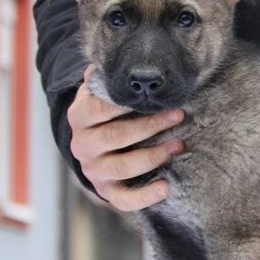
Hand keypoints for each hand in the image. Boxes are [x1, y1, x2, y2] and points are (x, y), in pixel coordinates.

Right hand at [68, 67, 184, 210]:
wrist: (96, 149)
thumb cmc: (107, 115)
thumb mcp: (101, 94)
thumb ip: (104, 81)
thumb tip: (104, 60)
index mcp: (80, 117)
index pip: (100, 108)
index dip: (127, 104)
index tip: (155, 97)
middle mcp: (82, 145)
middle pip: (116, 136)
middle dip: (150, 126)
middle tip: (179, 116)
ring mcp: (94, 170)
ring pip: (122, 167)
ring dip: (153, 156)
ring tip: (179, 146)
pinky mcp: (106, 192)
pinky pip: (124, 199)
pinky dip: (145, 196)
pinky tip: (166, 187)